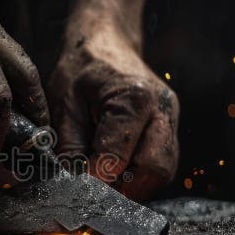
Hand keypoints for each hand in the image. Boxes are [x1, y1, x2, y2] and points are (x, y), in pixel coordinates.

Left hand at [48, 28, 178, 199]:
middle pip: (155, 169)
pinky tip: (115, 174)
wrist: (105, 42)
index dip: (97, 178)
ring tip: (103, 183)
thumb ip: (70, 145)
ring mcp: (171, 121)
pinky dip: (139, 177)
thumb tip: (74, 184)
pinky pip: (160, 164)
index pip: (121, 155)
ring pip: (163, 172)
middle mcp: (162, 110)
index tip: (77, 189)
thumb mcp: (63, 103)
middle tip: (94, 193)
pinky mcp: (169, 130)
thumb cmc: (81, 68)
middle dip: (124, 189)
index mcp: (135, 98)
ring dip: (134, 186)